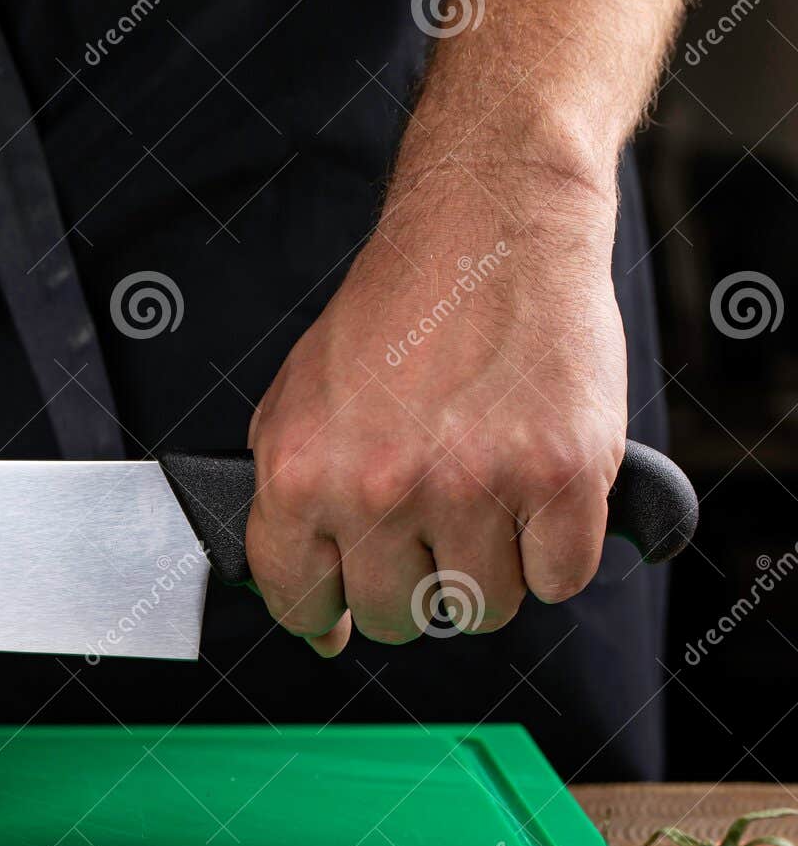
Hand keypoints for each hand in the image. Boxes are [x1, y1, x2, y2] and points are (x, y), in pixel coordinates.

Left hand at [246, 160, 627, 655]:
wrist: (488, 226)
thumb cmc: (394, 314)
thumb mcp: (295, 400)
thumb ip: (286, 505)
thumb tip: (312, 616)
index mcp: (299, 472)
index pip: (299, 603)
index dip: (324, 614)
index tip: (342, 610)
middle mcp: (377, 487)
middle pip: (397, 618)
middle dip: (411, 584)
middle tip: (428, 522)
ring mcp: (471, 485)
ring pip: (482, 609)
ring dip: (487, 568)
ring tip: (482, 489)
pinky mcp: (560, 477)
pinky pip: (558, 580)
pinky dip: (553, 550)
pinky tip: (534, 490)